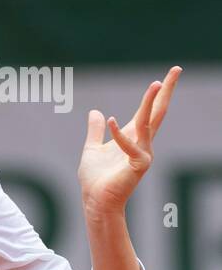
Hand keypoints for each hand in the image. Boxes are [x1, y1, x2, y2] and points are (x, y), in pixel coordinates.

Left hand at [78, 66, 179, 216]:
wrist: (95, 200)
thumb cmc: (96, 178)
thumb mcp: (92, 148)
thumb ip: (95, 131)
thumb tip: (96, 112)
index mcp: (132, 136)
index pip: (148, 110)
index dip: (157, 93)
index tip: (167, 75)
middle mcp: (142, 142)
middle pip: (157, 111)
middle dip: (166, 91)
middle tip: (176, 69)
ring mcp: (143, 153)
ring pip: (148, 122)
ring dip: (151, 102)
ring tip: (156, 83)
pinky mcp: (138, 165)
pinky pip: (131, 146)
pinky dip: (119, 134)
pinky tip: (110, 120)